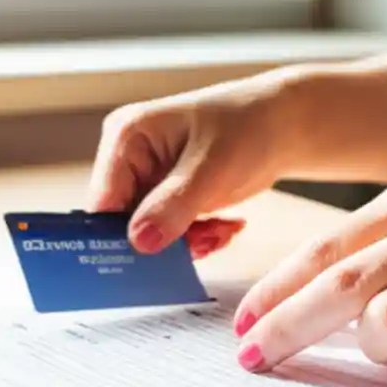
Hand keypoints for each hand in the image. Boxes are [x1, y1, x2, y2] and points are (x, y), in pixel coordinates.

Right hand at [88, 71, 300, 254]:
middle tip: (203, 241)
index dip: (119, 236)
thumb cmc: (249, 126)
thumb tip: (139, 242)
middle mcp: (129, 158)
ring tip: (221, 230)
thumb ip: (173, 206)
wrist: (283, 126)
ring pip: (148, 235)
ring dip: (186, 243)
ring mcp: (148, 179)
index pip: (103, 202)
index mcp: (126, 137)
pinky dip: (196, 239)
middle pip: (123, 223)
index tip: (150, 260)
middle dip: (163, 241)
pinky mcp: (167, 197)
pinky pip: (168, 235)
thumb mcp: (211, 168)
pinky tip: (223, 227)